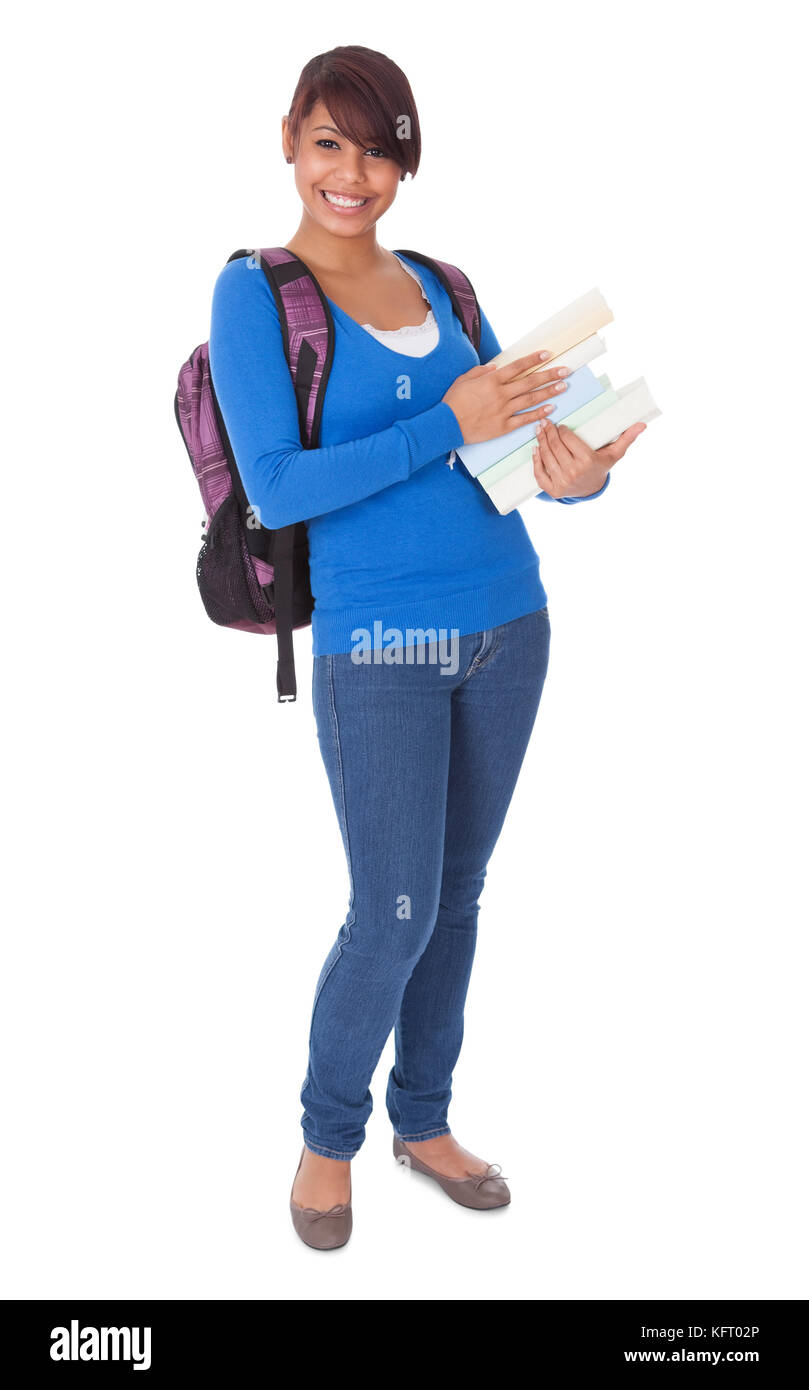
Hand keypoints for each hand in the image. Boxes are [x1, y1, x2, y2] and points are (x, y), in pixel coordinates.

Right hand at [442, 349, 572, 445]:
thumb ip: (481, 372)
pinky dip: (538, 414)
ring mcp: (504, 410)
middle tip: (566, 370)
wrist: (446, 424)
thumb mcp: (464, 380)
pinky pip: (525, 419)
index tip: (547, 354)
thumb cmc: (453, 402)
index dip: (533, 359)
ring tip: (563, 386)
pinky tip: (550, 409)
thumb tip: (496, 367)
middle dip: (550, 375)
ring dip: (549, 392)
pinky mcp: (503, 426)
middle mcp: (501, 394)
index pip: (518, 366)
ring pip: (531, 399)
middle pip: (530, 382)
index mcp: (492, 380)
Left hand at [532, 418, 646, 497]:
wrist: (592, 490)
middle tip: (544, 422)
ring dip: (540, 442)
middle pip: (555, 446)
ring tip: (538, 431)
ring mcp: (562, 482)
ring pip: (546, 457)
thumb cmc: (601, 467)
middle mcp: (574, 472)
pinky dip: (535, 461)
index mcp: (587, 461)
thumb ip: (627, 438)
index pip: (568, 439)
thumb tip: (642, 425)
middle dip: (547, 432)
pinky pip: (540, 473)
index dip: (561, 430)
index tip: (560, 424)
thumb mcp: (615, 454)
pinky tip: (535, 449)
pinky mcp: (553, 490)